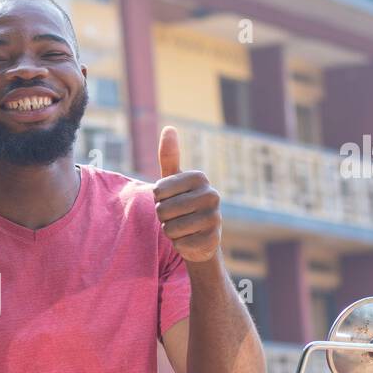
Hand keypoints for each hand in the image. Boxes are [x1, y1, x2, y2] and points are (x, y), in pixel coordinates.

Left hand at [153, 125, 221, 263]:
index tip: (170, 199)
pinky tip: (190, 240)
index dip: (158, 199)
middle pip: (162, 210)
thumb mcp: (174, 180)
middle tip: (177, 216)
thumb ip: (170, 156)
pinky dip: (179, 244)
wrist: (201, 237)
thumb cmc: (183, 203)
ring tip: (183, 227)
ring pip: (170, 228)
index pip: (158, 191)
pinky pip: (179, 244)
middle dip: (163, 217)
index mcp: (200, 177)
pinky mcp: (212, 240)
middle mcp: (212, 195)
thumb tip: (169, 128)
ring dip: (170, 231)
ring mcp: (214, 218)